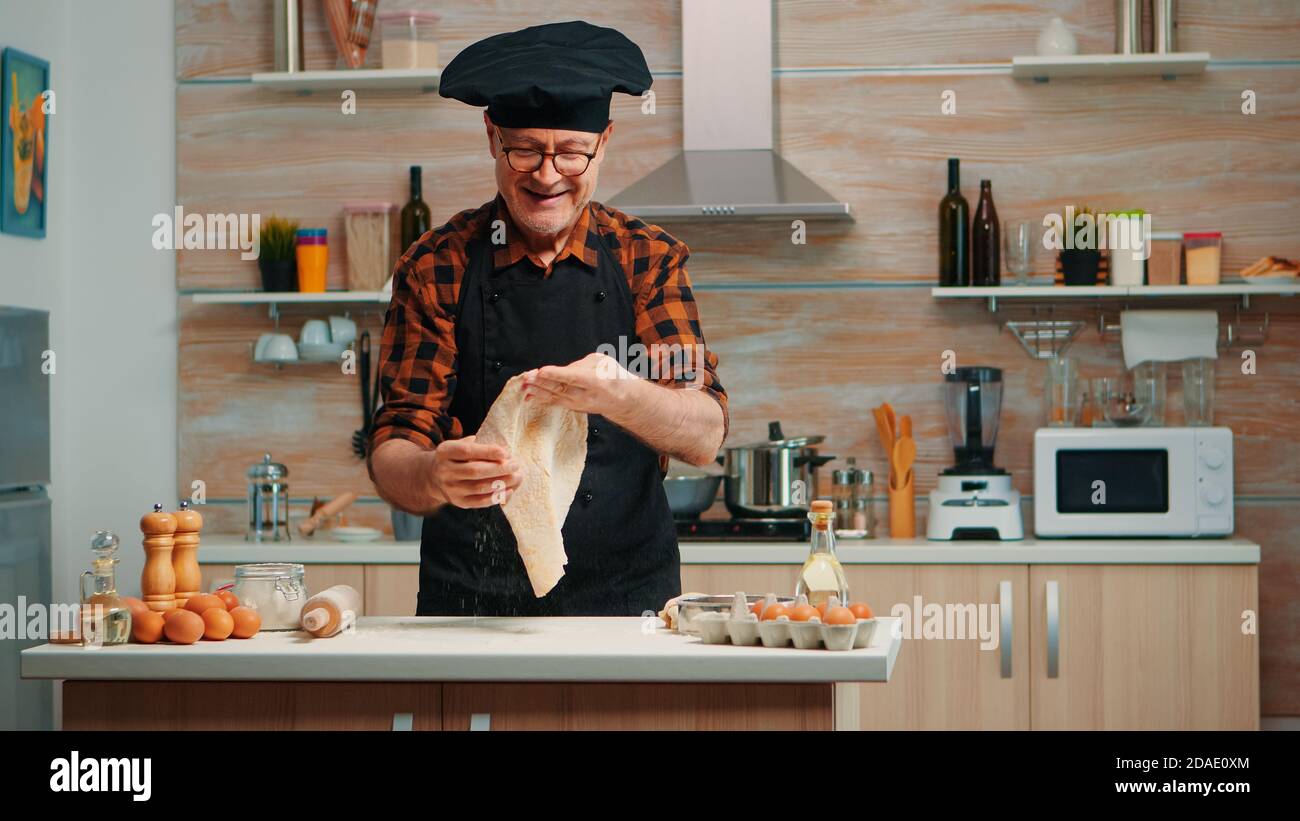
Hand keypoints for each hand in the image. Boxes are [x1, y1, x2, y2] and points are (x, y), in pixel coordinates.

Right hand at [431, 435, 523, 508]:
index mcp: (445, 452)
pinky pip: (479, 502)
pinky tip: (509, 490)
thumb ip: (476, 445)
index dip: (487, 452)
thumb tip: (502, 451)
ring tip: (517, 477)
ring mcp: (451, 488)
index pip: (467, 452)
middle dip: (498, 468)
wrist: (434, 477)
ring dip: (501, 482)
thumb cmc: (455, 457)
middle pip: (475, 471)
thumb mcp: (458, 445)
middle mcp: (445, 471)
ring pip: (479, 487)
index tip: (506, 453)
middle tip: (515, 465)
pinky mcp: (459, 502)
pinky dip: (496, 497)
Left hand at [521, 352, 635, 416]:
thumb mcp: (602, 362)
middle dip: (542, 382)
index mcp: (596, 381)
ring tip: (524, 385)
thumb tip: (561, 371)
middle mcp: (586, 395)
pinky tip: (529, 396)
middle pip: (561, 388)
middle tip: (527, 377)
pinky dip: (541, 399)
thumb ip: (581, 364)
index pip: (573, 377)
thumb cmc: (613, 376)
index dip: (556, 374)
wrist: (623, 400)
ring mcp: (579, 404)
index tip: (541, 371)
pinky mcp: (574, 408)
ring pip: (555, 397)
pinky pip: (555, 403)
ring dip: (538, 391)